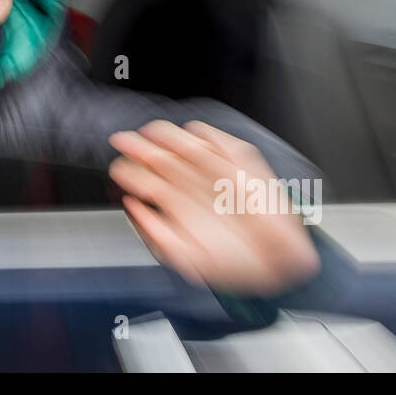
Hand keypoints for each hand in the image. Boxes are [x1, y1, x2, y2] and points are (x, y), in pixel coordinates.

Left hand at [108, 120, 320, 296]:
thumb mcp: (185, 257)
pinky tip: (195, 137)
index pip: (142, 177)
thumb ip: (155, 233)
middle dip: (139, 148)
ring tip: (154, 134)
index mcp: (173, 201)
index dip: (128, 169)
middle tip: (126, 143)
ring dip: (167, 136)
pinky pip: (220, 141)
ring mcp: (212, 169)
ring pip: (184, 142)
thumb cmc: (233, 260)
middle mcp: (189, 182)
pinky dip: (207, 136)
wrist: (276, 259)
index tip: (119, 167)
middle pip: (157, 156)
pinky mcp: (239, 159)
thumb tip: (132, 208)